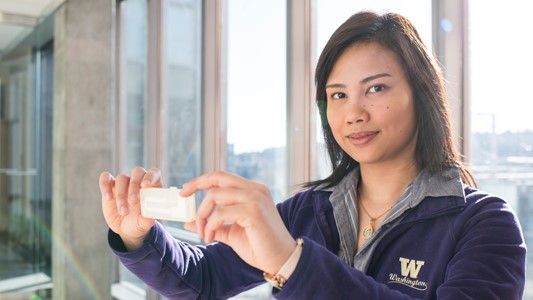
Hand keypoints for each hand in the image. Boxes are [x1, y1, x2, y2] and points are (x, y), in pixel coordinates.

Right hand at [99, 167, 160, 250]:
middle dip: (134, 185)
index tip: (145, 185)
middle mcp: (138, 182)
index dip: (150, 176)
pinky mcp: (110, 187)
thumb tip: (149, 219)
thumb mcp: (143, 224)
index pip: (154, 173)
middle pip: (137, 172)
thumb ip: (147, 221)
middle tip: (133, 201)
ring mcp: (124, 183)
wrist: (125, 228)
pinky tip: (108, 198)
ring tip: (123, 212)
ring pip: (122, 178)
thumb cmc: (138, 222)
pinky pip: (105, 177)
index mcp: (151, 187)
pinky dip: (105, 185)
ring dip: (121, 195)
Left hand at [180, 171, 295, 273]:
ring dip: (202, 215)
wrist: (281, 260)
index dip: (202, 180)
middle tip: (182, 196)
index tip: (185, 190)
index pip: (223, 177)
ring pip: (215, 195)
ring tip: (203, 233)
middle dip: (196, 184)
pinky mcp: (253, 211)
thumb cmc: (259, 247)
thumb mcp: (232, 233)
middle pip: (218, 177)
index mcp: (252, 191)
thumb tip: (189, 222)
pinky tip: (210, 238)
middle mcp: (255, 190)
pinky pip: (220, 213)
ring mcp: (255, 199)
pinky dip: (210, 225)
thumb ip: (213, 224)